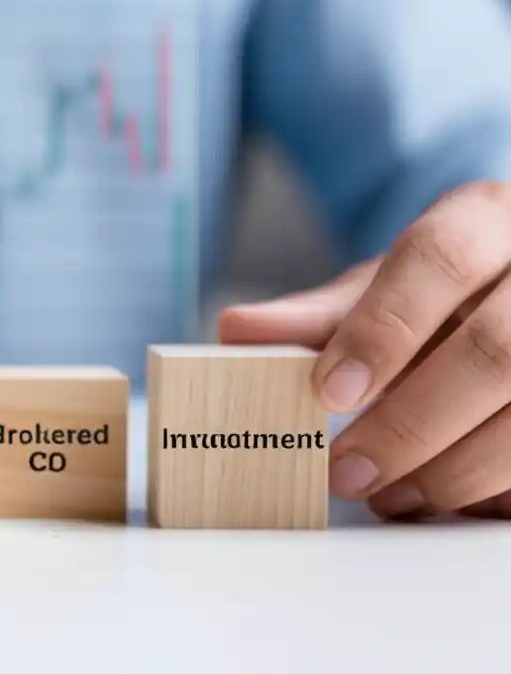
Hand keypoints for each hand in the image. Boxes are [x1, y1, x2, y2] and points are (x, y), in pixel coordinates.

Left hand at [220, 181, 510, 519]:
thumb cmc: (444, 289)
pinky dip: (497, 487)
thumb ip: (319, 315)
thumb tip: (235, 331)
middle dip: (413, 424)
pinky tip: (451, 501)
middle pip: (497, 350)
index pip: (437, 260)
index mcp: (486, 218)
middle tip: (347, 472)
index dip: (381, 332)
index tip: (329, 394)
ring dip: (457, 470)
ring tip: (391, 496)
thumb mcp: (383, 287)